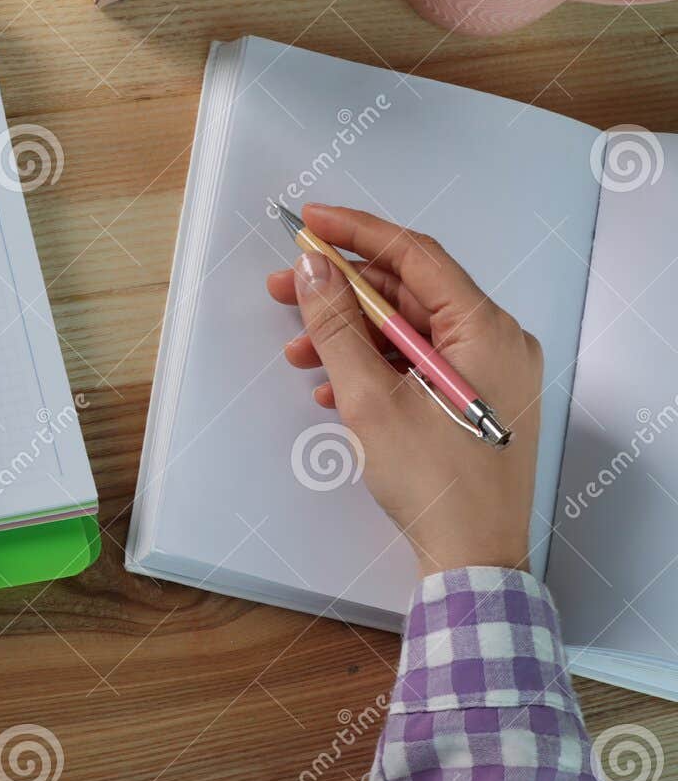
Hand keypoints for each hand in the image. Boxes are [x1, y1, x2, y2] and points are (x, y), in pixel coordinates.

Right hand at [265, 203, 541, 576]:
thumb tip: (313, 270)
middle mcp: (495, 341)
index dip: (357, 231)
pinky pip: (417, 362)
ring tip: (299, 353)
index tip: (310, 222)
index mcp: (485, 330)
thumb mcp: (371, 400)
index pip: (415, 255)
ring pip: (407, 329)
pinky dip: (372, 365)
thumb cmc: (436, 484)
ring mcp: (487, 372)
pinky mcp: (473, 400)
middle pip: (408, 292)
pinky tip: (332, 387)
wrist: (474, 558)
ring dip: (349, 334)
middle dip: (341, 290)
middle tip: (284, 288)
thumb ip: (338, 327)